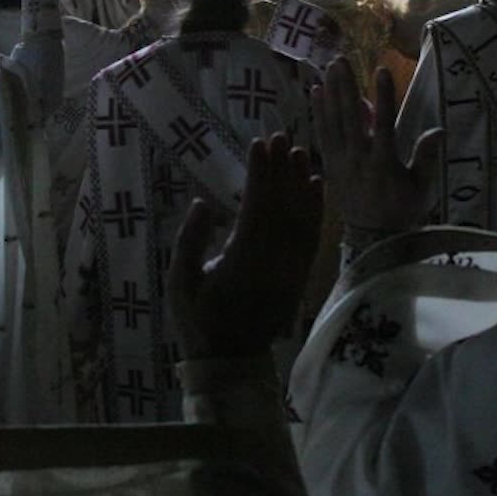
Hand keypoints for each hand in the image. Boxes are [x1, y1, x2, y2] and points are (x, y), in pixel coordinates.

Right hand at [168, 133, 322, 359]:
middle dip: (283, 168)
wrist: (230, 358)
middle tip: (281, 136)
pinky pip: (312, 238)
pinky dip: (316, 209)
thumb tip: (204, 203)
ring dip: (302, 183)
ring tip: (300, 152)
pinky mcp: (300, 276)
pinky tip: (315, 187)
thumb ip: (189, 241)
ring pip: (303, 218)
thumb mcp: (180, 281)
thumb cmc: (199, 319)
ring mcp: (290, 269)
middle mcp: (273, 261)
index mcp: (242, 260)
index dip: (260, 173)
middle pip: (284, 206)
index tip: (259, 143)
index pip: (257, 206)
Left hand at [312, 59, 442, 239]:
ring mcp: (341, 161)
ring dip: (331, 93)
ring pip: (334, 121)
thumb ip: (427, 158)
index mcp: (384, 162)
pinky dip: (319, 112)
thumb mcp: (420, 188)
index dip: (383, 95)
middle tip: (340, 59)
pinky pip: (322, 134)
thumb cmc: (402, 211)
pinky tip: (316, 92)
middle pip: (351, 116)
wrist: (372, 239)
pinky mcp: (330, 164)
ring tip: (328, 68)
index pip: (385, 122)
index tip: (380, 69)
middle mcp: (359, 158)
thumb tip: (439, 129)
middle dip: (346, 86)